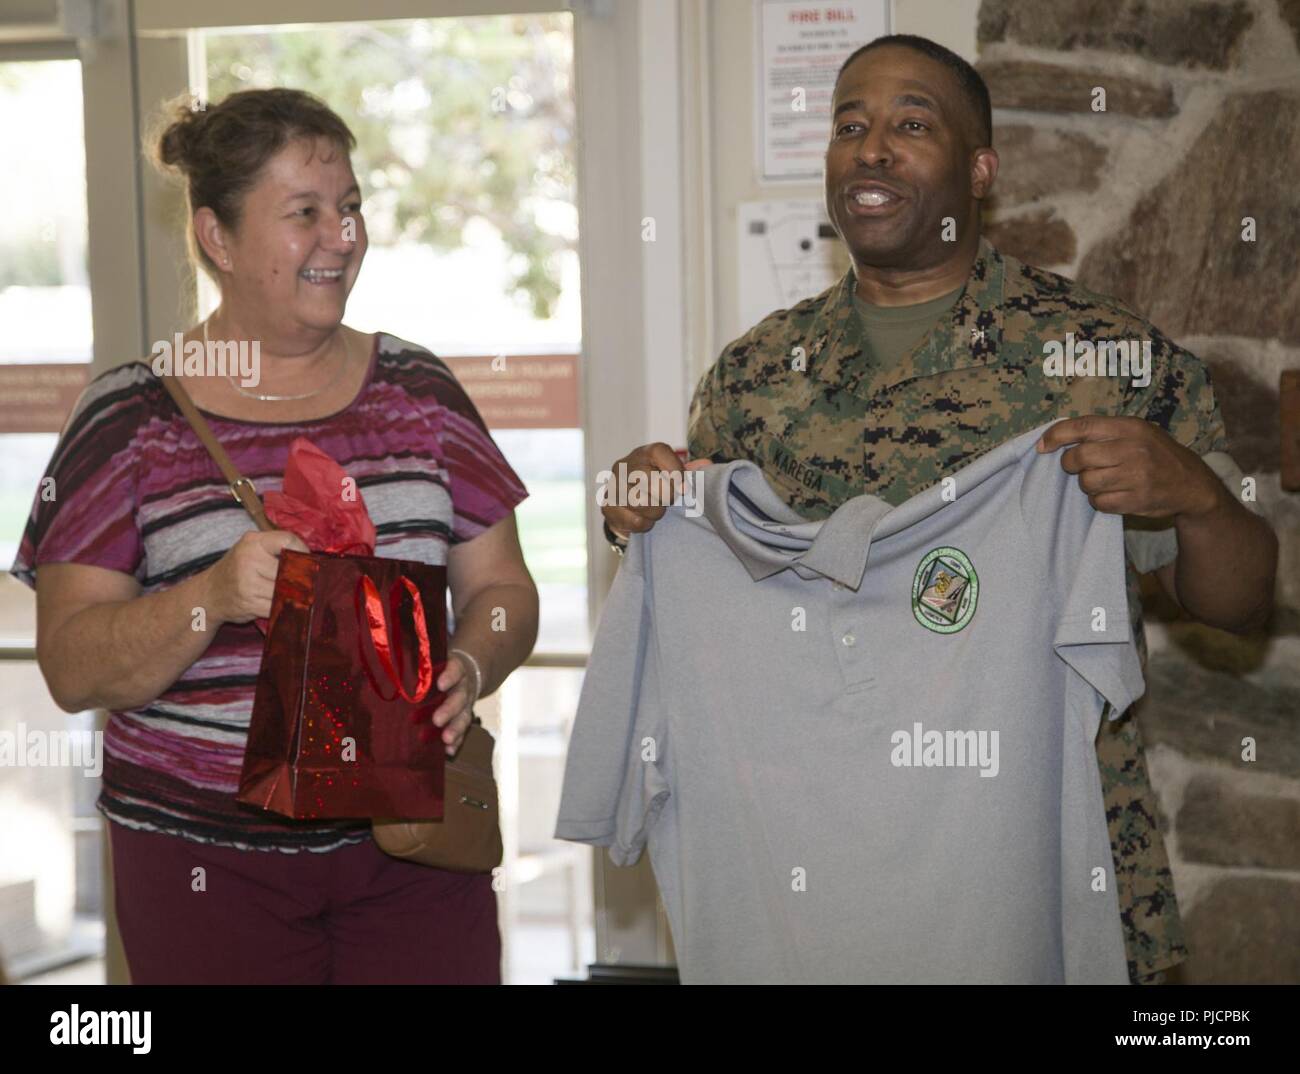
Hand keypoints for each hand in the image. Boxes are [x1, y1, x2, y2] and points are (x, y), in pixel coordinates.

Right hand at [202, 530, 308, 624]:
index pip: (288, 540)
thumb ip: (277, 548)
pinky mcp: (250, 603)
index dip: (302, 551)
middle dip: (298, 577)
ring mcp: (248, 583)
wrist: (209, 594)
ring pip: (286, 589)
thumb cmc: (238, 568)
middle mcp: (249, 560)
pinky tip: (278, 603)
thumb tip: (311, 559)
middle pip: (291, 569)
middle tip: (301, 581)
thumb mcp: (252, 548)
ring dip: (291, 594)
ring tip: (287, 592)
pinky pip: (278, 606)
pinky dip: (282, 606)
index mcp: (253, 542)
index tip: (307, 560)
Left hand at [429, 649, 479, 755]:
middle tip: (436, 720)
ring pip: (464, 716)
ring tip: (445, 739)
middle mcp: (463, 687)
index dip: (449, 676)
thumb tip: (389, 666)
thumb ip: (420, 667)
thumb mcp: (433, 663)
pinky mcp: (464, 717)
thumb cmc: (438, 669)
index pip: (455, 670)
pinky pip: (463, 731)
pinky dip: (457, 741)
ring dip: (455, 728)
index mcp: (456, 669)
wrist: (465, 673)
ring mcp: (466, 704)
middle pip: (460, 697)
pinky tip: (449, 751)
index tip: (441, 684)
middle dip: (449, 709)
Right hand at [601, 442, 713, 538]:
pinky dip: (644, 524)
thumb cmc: (658, 489)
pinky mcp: (606, 506)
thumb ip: (692, 471)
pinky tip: (645, 520)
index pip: (659, 451)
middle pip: (650, 479)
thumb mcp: (676, 476)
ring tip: (656, 511)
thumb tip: (707, 465)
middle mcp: (625, 465)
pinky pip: (633, 520)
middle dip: (666, 496)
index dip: (675, 470)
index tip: (683, 486)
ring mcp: (613, 485)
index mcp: (644, 453)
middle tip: (668, 501)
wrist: (629, 509)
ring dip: (655, 512)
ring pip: (641, 502)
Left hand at [1035, 416, 1221, 518]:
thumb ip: (1104, 432)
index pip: (1083, 426)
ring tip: (1104, 481)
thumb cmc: (1156, 454)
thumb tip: (1057, 436)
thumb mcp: (1137, 432)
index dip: (1056, 436)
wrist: (1192, 484)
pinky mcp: (1137, 500)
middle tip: (1080, 468)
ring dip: (1088, 485)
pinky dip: (1100, 501)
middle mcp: (1133, 449)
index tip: (1042, 447)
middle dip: (1071, 465)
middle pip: (1079, 458)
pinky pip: (1099, 502)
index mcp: (1129, 427)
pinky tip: (1114, 494)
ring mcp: (1136, 475)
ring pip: (1086, 482)